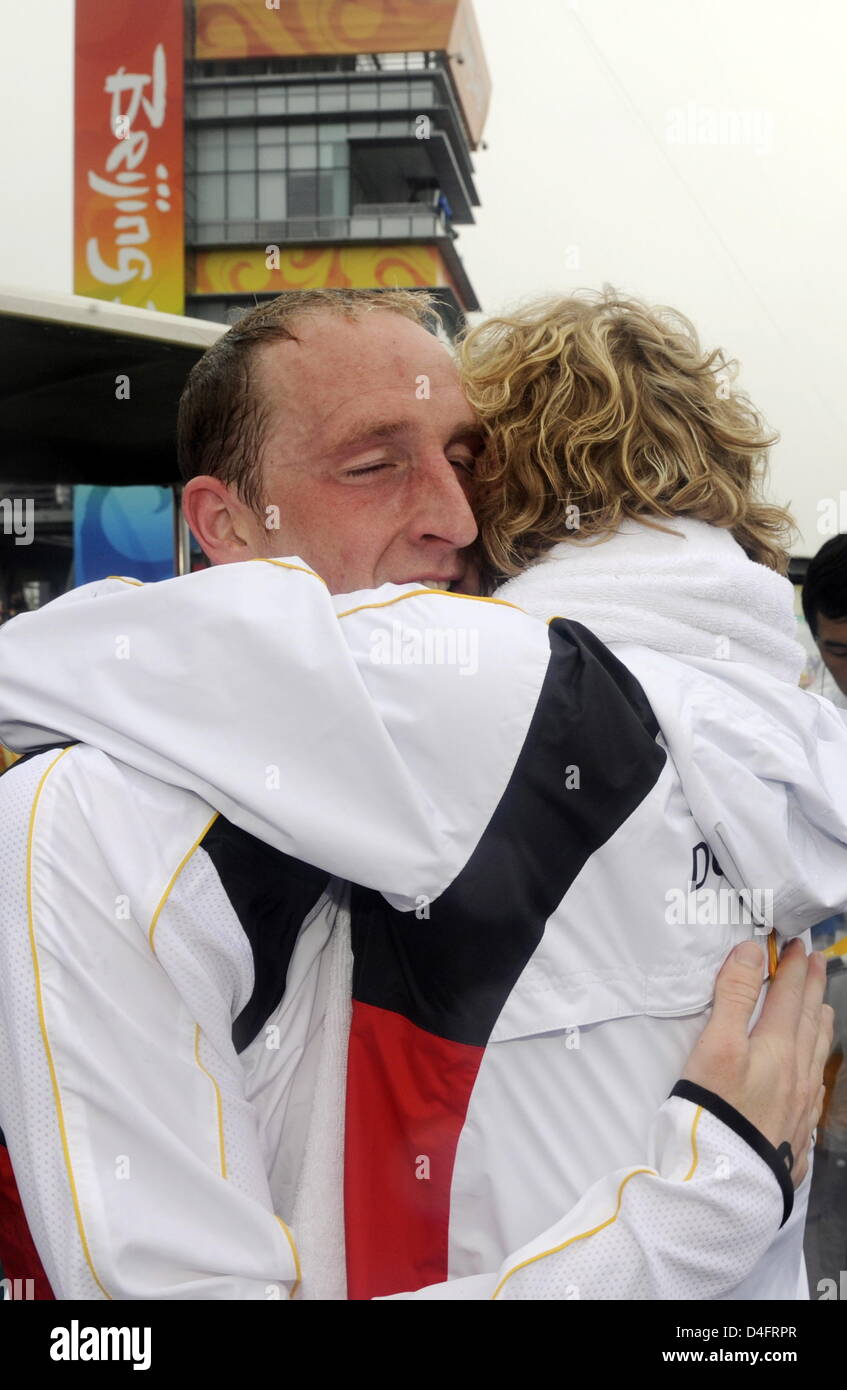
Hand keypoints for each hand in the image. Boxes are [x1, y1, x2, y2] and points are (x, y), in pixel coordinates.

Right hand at [681, 937, 833, 1187]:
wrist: (725, 1185)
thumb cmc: (714, 1113)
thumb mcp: (716, 1046)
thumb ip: (734, 997)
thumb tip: (751, 952)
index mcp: (779, 1047)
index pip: (789, 995)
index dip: (792, 966)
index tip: (795, 942)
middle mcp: (798, 1074)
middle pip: (810, 1021)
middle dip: (811, 987)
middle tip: (815, 962)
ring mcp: (801, 1106)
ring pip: (818, 1054)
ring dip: (820, 1023)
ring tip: (822, 1007)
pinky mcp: (796, 1133)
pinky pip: (815, 1088)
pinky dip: (816, 1065)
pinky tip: (814, 1071)